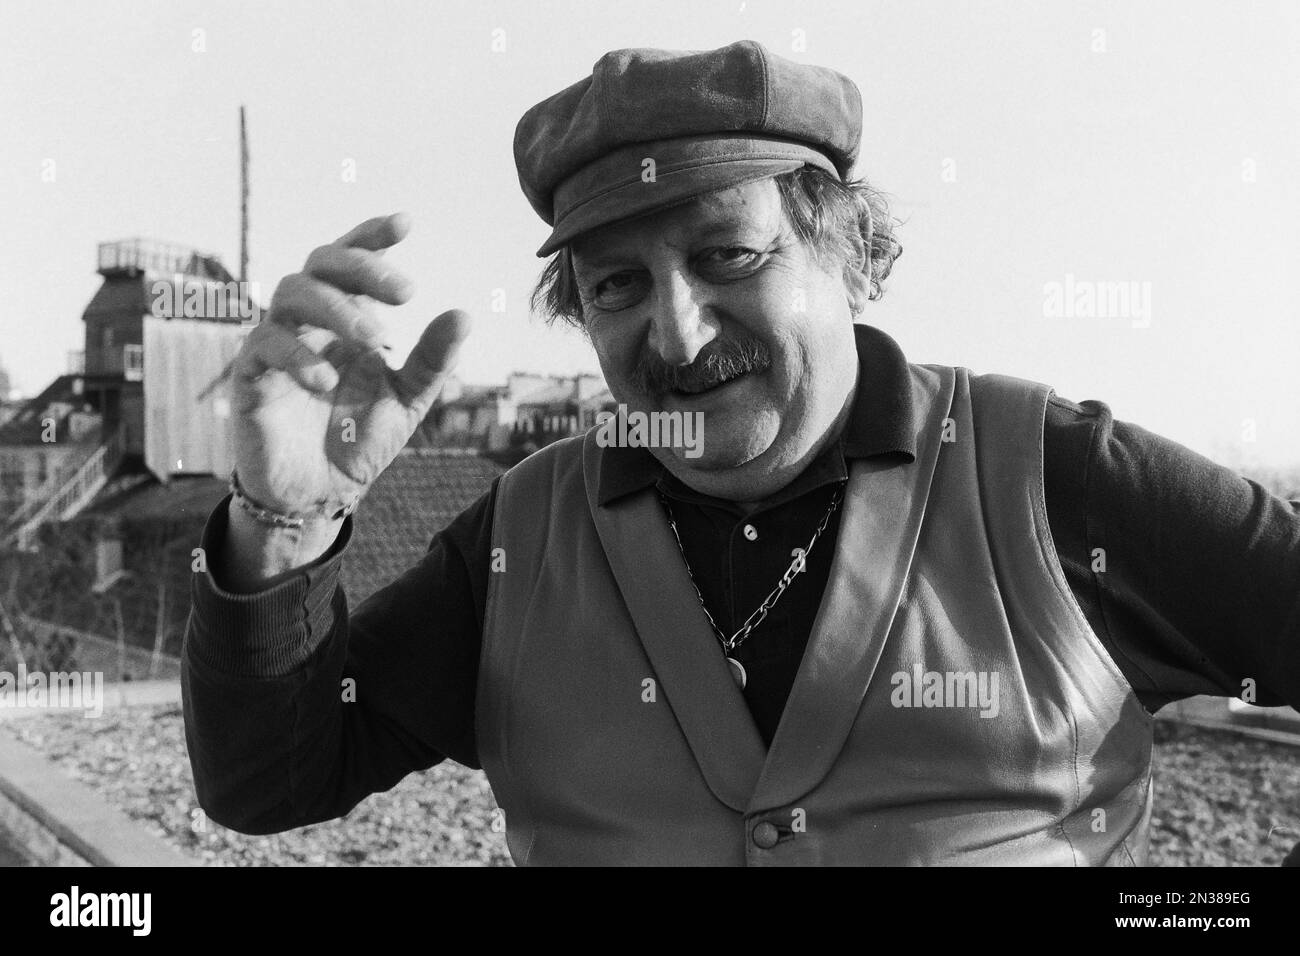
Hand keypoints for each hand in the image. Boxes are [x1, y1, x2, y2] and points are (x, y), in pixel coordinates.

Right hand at [229, 213, 469, 517]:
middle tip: (407, 293)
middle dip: (362, 268)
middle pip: (320, 263)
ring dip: (337, 310)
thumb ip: (432, 360)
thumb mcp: (407, 400)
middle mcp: (309, 322)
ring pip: (291, 294)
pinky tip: (327, 380)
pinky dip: (299, 357)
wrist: (319, 493)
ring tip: (377, 340)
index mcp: (345, 318)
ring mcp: (276, 344)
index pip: (350, 262)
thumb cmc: (358, 438)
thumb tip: (464, 314)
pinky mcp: (251, 376)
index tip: (405, 224)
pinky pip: (265, 346)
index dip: (371, 237)